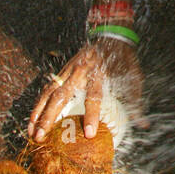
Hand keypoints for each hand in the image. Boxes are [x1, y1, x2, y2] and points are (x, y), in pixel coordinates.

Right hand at [28, 38, 142, 141]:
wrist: (112, 35)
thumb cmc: (123, 60)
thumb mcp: (133, 77)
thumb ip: (135, 102)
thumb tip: (143, 125)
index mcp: (101, 73)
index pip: (94, 97)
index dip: (91, 115)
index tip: (88, 134)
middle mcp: (82, 71)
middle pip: (62, 96)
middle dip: (50, 117)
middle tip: (42, 137)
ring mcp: (69, 69)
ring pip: (49, 92)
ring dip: (38, 112)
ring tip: (31, 132)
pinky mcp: (63, 69)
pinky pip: (48, 88)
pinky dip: (39, 103)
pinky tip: (33, 118)